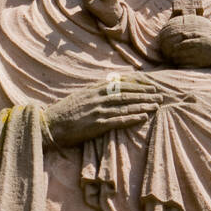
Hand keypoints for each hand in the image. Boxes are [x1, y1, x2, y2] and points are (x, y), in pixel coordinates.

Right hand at [43, 78, 162, 147]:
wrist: (50, 125)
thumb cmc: (64, 112)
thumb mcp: (80, 96)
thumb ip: (95, 92)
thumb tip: (109, 87)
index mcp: (94, 90)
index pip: (121, 85)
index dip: (137, 85)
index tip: (150, 86)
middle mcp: (98, 98)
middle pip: (127, 94)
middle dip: (145, 94)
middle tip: (160, 95)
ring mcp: (97, 111)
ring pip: (125, 106)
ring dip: (142, 105)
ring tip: (156, 105)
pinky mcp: (96, 125)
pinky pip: (118, 120)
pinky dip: (132, 118)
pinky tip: (143, 117)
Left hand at [167, 32, 210, 68]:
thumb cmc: (209, 42)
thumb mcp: (202, 35)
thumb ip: (192, 34)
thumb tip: (181, 34)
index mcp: (198, 41)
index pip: (186, 43)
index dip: (178, 46)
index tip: (173, 48)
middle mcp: (198, 48)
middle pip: (184, 51)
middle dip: (177, 53)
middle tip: (171, 55)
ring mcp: (199, 56)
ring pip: (186, 58)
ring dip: (179, 60)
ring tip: (174, 60)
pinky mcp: (201, 63)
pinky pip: (191, 64)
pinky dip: (184, 64)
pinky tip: (180, 65)